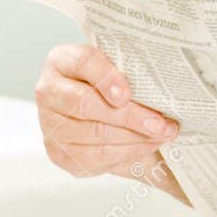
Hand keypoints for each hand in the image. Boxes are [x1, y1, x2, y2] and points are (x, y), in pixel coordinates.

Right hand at [35, 43, 185, 200]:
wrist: (107, 116)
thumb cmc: (118, 88)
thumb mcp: (124, 70)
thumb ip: (134, 70)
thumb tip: (167, 80)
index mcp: (62, 60)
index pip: (83, 62)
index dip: (106, 77)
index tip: (128, 93)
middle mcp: (48, 90)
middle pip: (87, 103)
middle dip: (131, 116)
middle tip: (162, 124)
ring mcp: (50, 124)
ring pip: (95, 133)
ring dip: (135, 137)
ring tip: (162, 134)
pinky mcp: (59, 153)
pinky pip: (96, 156)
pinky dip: (127, 152)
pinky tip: (147, 145)